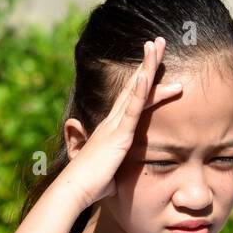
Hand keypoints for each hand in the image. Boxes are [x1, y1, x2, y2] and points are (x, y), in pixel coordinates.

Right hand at [52, 36, 182, 211]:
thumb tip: (112, 179)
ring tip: (158, 44)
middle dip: (148, 63)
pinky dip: (140, 90)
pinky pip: (132, 109)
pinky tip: (148, 74)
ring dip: (147, 66)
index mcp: (112, 129)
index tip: (153, 66)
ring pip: (135, 90)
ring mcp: (115, 125)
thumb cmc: (90, 186)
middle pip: (134, 86)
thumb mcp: (108, 174)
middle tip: (158, 42)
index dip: (143, 82)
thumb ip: (112, 170)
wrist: (74, 191)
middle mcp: (113, 122)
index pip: (132, 100)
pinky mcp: (119, 135)